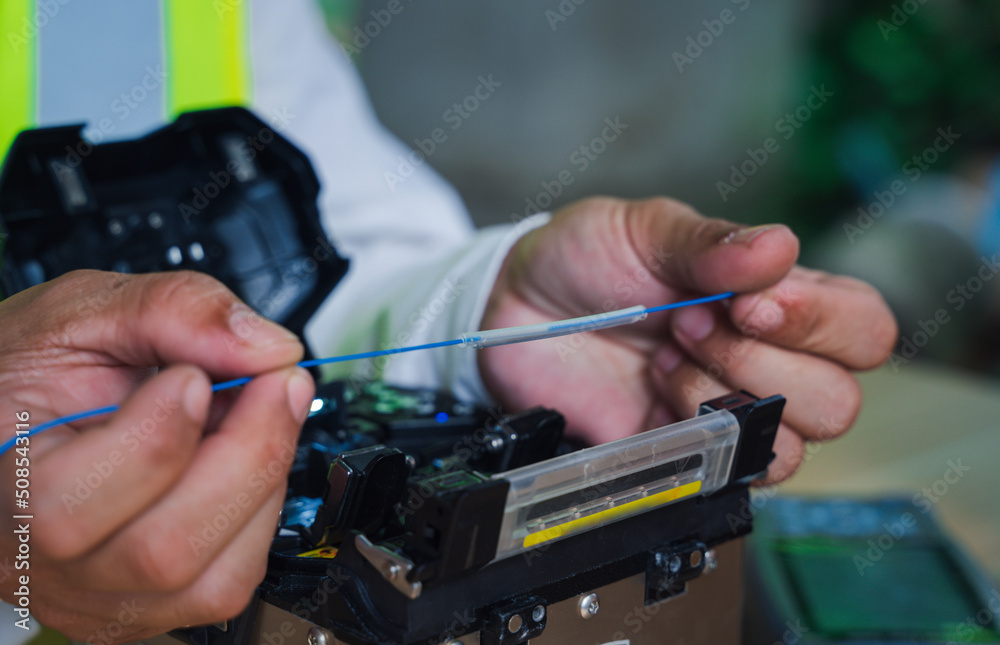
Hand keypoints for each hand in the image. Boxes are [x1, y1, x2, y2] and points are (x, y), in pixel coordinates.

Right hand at [0, 270, 313, 642]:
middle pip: (164, 552)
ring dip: (263, 486)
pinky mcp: (148, 608)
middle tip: (277, 384)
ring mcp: (99, 596)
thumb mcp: (83, 312)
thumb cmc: (32, 372)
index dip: (159, 436)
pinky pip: (230, 587)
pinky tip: (247, 464)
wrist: (17, 418)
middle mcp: (44, 562)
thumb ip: (171, 310)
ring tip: (264, 417)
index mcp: (0, 482)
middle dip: (248, 454)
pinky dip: (262, 516)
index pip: (70, 505)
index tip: (197, 376)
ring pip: (212, 582)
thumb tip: (268, 347)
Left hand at [479, 197, 896, 482]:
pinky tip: (653, 395)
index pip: (863, 328)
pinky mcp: (684, 454)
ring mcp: (726, 413)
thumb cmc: (586, 259)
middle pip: (840, 399)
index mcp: (778, 298)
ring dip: (724, 398)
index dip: (821, 323)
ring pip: (795, 445)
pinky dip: (695, 437)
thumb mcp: (645, 228)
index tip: (748, 302)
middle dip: (759, 362)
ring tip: (666, 359)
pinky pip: (730, 475)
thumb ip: (710, 243)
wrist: (514, 307)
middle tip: (687, 325)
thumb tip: (779, 249)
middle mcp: (766, 362)